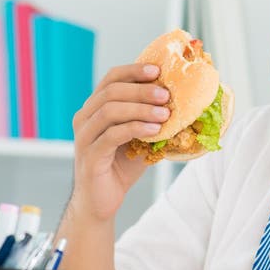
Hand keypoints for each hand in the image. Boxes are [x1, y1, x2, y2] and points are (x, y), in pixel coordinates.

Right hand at [70, 64, 170, 221]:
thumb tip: (184, 102)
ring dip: (141, 108)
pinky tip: (154, 130)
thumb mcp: (140, 136)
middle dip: (141, 89)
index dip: (134, 70)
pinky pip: (112, 135)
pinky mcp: (90, 156)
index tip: (157, 69)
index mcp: (95, 108)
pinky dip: (136, 128)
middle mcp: (85, 118)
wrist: (103, 200)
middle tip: (166, 94)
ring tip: (165, 113)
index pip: (111, 78)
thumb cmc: (122, 165)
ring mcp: (84, 137)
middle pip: (111, 92)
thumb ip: (152, 118)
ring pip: (110, 111)